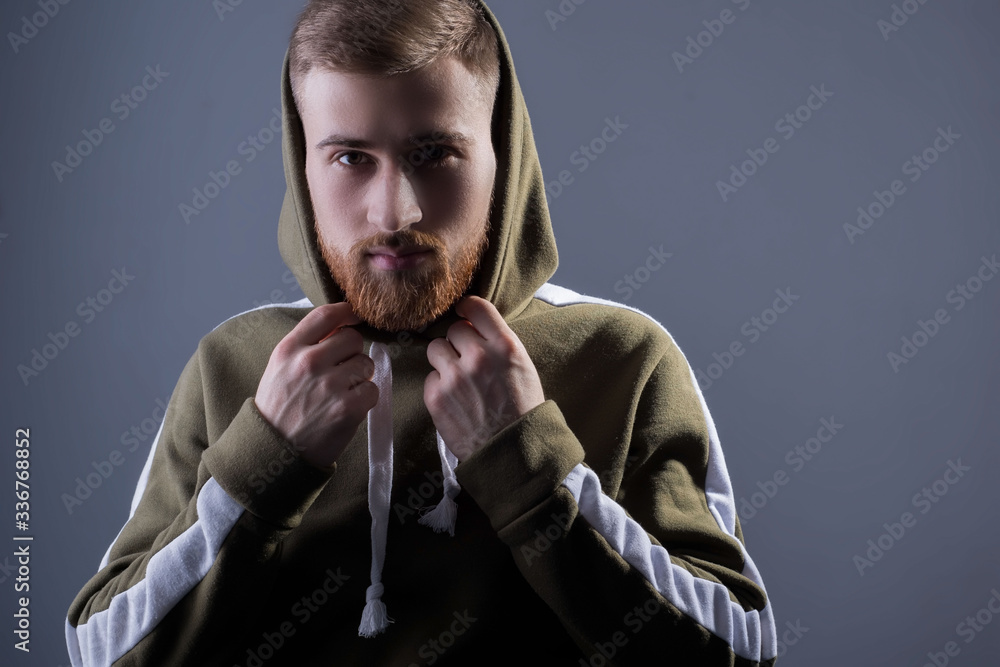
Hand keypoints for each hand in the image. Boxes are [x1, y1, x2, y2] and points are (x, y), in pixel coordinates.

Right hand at [254, 302, 377, 468]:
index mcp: (289, 349)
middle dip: (353, 353)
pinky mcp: (348, 407)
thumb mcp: (280, 369)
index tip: (356, 315)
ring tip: (341, 393)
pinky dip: (365, 399)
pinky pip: (372, 389)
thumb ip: (305, 346)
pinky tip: (348, 408)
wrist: (276, 452)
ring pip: (366, 363)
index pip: (325, 315)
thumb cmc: (279, 409)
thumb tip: (340, 327)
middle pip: (352, 338)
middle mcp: (309, 362)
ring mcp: (329, 385)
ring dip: (360, 377)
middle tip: (342, 371)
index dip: (346, 311)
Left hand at [424, 296, 544, 460]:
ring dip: (445, 360)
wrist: (512, 452)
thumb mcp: (522, 367)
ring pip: (436, 348)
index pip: (476, 306)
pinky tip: (455, 399)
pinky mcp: (436, 396)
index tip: (464, 313)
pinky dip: (439, 386)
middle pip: (454, 328)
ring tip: (459, 378)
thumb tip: (474, 325)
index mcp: (505, 345)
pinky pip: (430, 377)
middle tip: (467, 359)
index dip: (467, 308)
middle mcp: (478, 356)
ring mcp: (454, 377)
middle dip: (459, 341)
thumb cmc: (522, 409)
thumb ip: (498, 343)